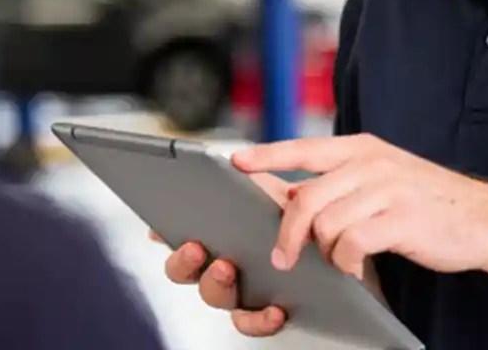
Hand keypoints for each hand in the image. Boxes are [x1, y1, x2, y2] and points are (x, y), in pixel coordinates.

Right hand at [157, 172, 290, 337]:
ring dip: (216, 284)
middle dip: (184, 261)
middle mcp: (220, 267)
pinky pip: (255, 322)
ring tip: (227, 268)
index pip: (177, 239)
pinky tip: (274, 309)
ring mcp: (240, 291)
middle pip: (186, 272)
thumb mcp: (269, 191)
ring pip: (216, 297)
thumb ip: (246, 181)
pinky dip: (260, 319)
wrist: (328, 229)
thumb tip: (229, 165)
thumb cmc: (292, 211)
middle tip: (196, 246)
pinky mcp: (266, 311)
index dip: (163, 235)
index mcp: (213, 238)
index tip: (159, 229)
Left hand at [231, 133, 487, 279]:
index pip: (304, 148)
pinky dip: (346, 263)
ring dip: (324, 251)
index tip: (238, 161)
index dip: (268, 155)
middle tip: (283, 255)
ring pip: (326, 224)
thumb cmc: (429, 202)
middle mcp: (373, 163)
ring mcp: (388, 190)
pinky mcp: (401, 220)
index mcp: (364, 149)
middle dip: (288, 232)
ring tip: (338, 260)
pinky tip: (354, 268)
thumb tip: (293, 197)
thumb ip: (343, 182)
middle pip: (307, 198)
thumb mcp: (384, 177)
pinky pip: (352, 244)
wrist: (483, 219)